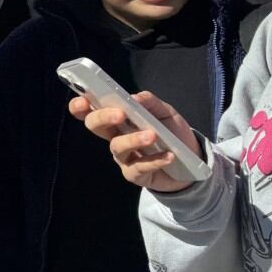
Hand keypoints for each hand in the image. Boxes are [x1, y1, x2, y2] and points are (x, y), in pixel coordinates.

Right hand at [68, 89, 199, 193]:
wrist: (190, 160)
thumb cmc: (172, 133)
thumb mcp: (166, 113)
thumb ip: (151, 103)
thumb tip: (134, 97)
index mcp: (118, 119)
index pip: (92, 110)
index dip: (81, 106)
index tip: (84, 101)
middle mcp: (115, 136)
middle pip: (95, 126)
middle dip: (103, 117)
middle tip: (120, 114)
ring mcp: (123, 157)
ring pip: (117, 147)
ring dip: (133, 139)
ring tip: (152, 136)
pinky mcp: (134, 174)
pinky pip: (139, 167)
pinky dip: (155, 160)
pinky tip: (169, 155)